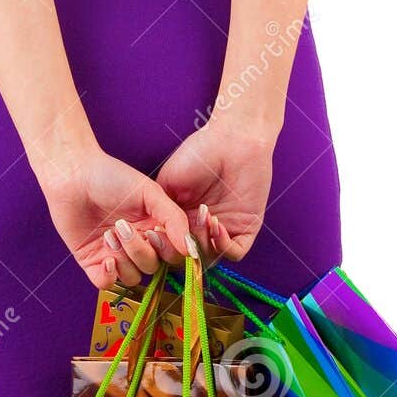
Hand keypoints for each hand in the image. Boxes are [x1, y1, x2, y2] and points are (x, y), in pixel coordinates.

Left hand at [39, 145, 194, 288]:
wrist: (73, 175)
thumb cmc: (112, 177)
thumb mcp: (150, 192)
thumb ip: (174, 218)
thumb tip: (191, 249)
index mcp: (155, 228)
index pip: (174, 255)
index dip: (168, 250)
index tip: (155, 231)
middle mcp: (137, 244)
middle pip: (153, 267)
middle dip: (141, 250)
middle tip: (124, 226)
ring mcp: (115, 255)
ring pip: (133, 277)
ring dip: (124, 258)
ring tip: (109, 233)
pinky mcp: (92, 262)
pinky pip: (107, 284)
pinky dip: (110, 276)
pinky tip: (106, 257)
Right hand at [156, 119, 274, 262]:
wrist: (232, 138)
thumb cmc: (198, 154)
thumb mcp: (168, 184)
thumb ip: (159, 212)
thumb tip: (150, 237)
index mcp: (182, 220)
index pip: (170, 247)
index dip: (161, 245)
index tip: (154, 234)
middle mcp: (201, 229)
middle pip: (188, 257)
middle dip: (180, 248)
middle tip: (176, 232)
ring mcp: (224, 231)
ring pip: (209, 258)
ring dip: (202, 244)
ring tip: (201, 217)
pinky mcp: (246, 229)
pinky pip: (234, 252)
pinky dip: (223, 245)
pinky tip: (215, 224)